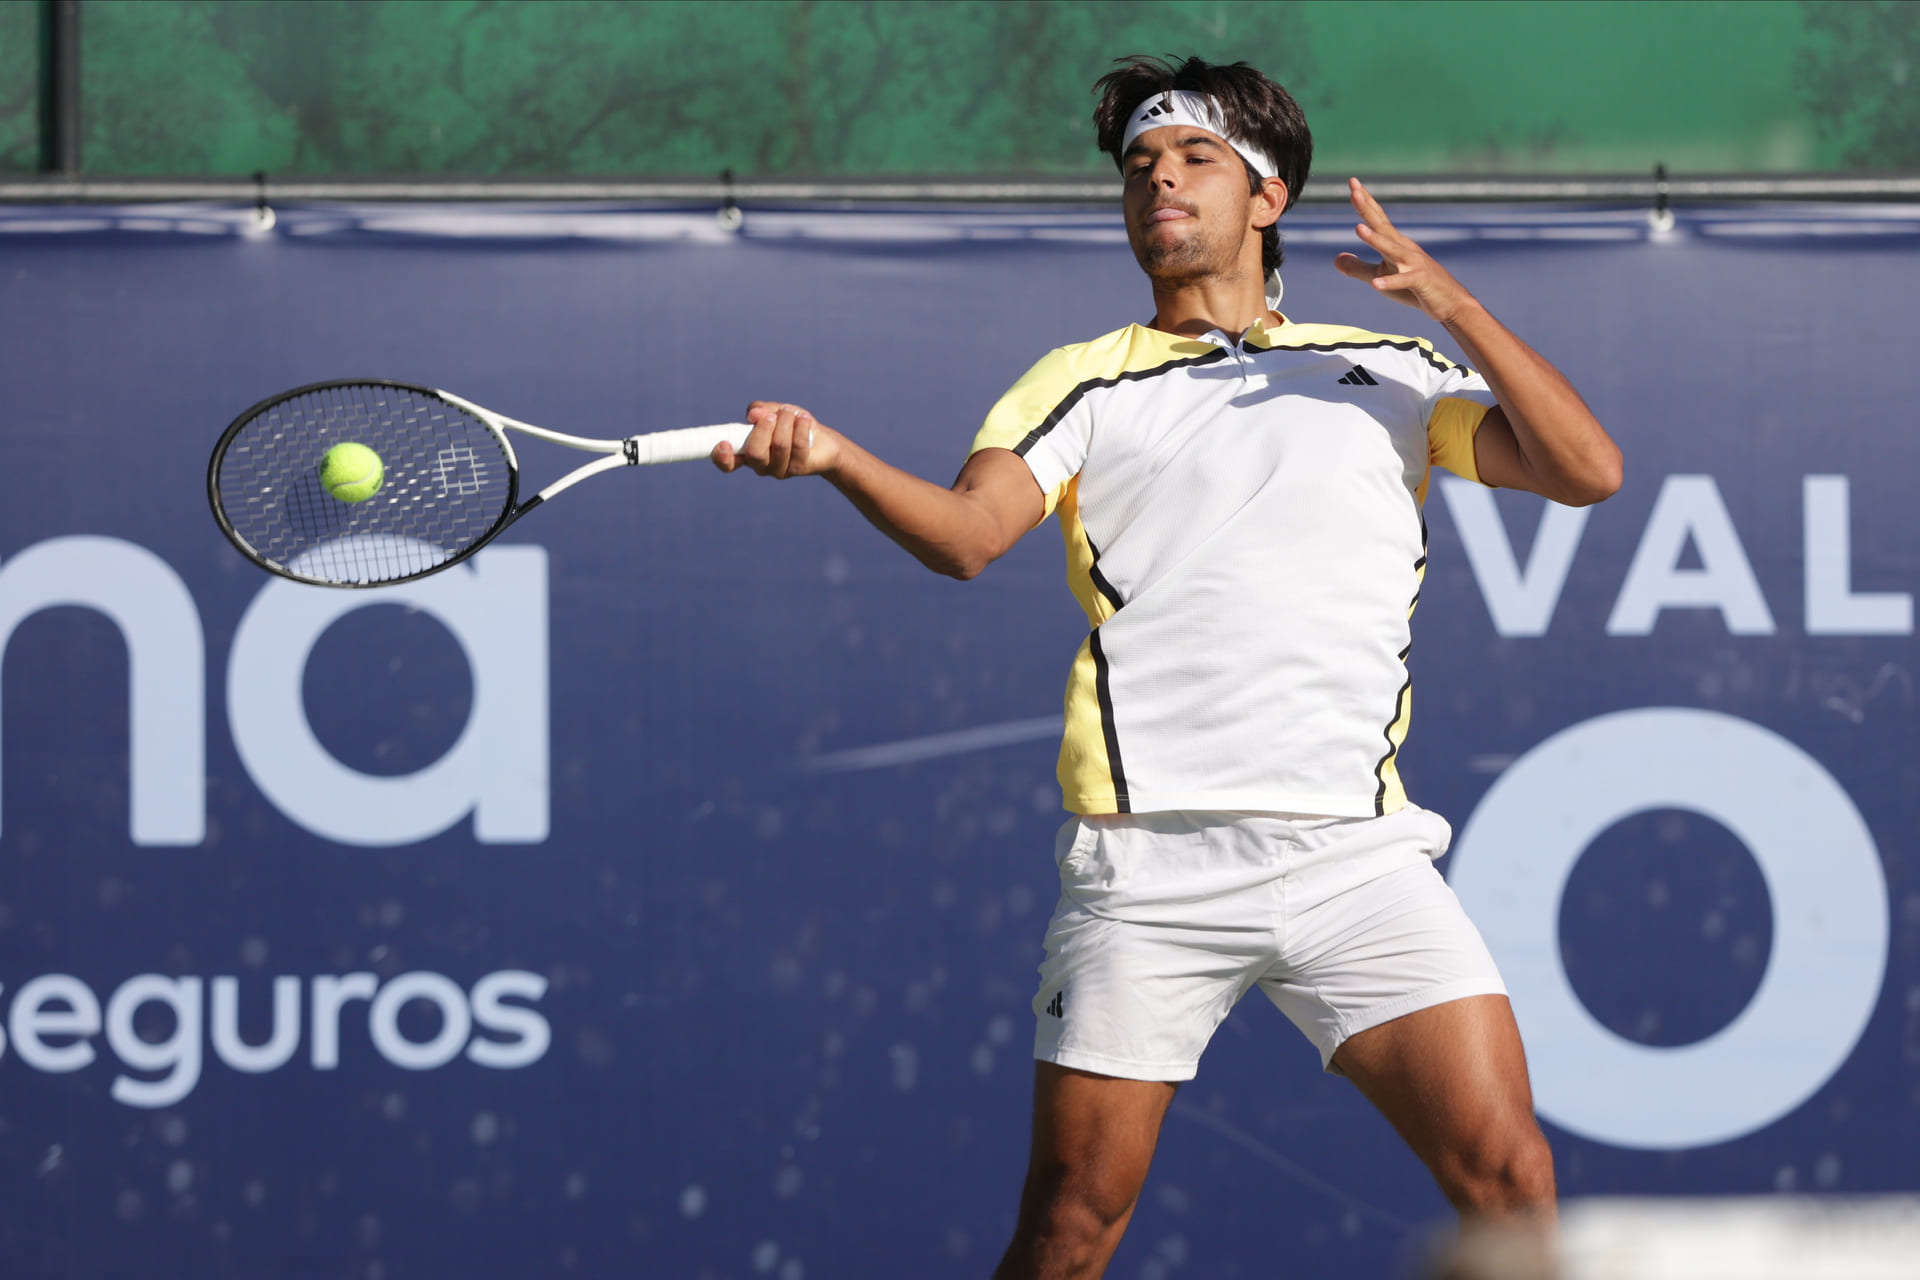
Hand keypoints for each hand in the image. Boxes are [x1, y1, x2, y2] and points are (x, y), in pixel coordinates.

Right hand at [712, 400, 838, 478]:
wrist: (823, 441)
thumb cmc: (792, 425)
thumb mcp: (774, 411)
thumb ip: (760, 410)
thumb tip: (754, 414)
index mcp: (748, 453)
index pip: (729, 464)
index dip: (722, 458)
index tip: (724, 444)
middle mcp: (761, 466)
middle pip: (755, 454)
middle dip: (763, 429)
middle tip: (772, 416)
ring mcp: (780, 469)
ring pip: (779, 446)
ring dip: (785, 422)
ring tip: (790, 412)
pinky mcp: (799, 468)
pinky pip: (798, 445)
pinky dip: (800, 426)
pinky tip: (804, 419)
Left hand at [1334, 178, 1478, 325]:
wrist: (1450, 301)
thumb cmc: (1414, 287)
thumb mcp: (1381, 275)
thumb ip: (1359, 268)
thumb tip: (1336, 259)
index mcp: (1394, 244)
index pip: (1377, 219)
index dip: (1364, 202)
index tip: (1352, 182)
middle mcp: (1404, 248)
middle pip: (1382, 226)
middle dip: (1367, 208)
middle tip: (1354, 190)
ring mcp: (1414, 264)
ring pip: (1392, 250)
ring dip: (1375, 240)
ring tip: (1358, 228)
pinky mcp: (1421, 282)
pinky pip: (1404, 281)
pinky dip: (1390, 282)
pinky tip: (1376, 284)